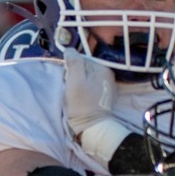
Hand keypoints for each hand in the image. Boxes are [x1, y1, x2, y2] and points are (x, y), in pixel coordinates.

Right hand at [62, 51, 131, 165]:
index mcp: (102, 68)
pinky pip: (92, 85)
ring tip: (74, 92)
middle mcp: (108, 74)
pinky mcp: (105, 94)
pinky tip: (81, 96)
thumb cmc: (81, 103)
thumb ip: (73, 62)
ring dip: (79, 81)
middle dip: (75, 73)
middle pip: (85, 67)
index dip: (70, 67)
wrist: (91, 126)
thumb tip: (70, 49)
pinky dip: (85, 88)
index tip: (66, 77)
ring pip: (88, 76)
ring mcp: (107, 84)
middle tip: (70, 85)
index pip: (82, 58)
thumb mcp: (74, 81)